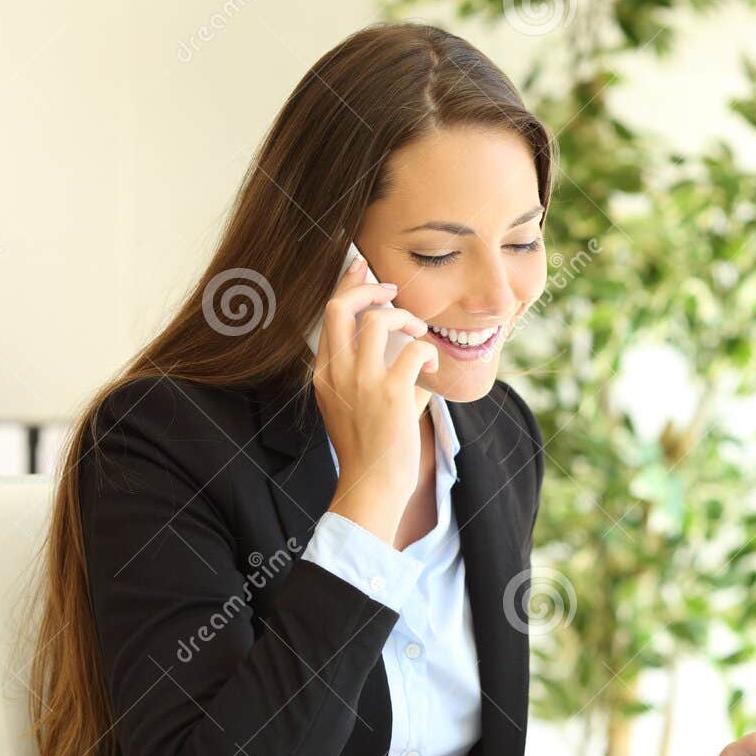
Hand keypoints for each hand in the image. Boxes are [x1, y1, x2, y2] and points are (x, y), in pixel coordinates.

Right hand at [312, 252, 438, 545]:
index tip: (361, 269)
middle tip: (393, 289)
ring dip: (404, 318)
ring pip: (377, 319)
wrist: (372, 486)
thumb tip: (411, 345)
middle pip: (340, 306)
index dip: (346, 286)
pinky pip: (413, 348)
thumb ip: (376, 371)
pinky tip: (432, 369)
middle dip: (369, 287)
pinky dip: (428, 351)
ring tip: (418, 334)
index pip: (329, 316)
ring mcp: (360, 381)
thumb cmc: (371, 449)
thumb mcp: (359, 404)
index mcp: (324, 374)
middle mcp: (335, 372)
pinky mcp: (389, 392)